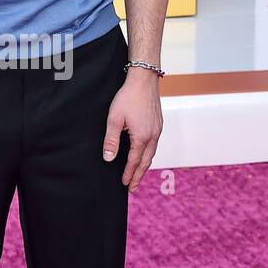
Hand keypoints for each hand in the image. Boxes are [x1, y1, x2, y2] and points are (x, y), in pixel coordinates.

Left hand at [102, 68, 161, 191]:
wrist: (144, 80)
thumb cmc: (128, 97)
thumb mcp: (114, 119)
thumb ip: (111, 140)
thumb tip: (108, 158)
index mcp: (142, 137)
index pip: (134, 161)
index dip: (129, 174)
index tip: (125, 184)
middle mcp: (153, 135)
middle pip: (146, 161)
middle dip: (138, 175)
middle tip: (132, 187)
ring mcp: (158, 129)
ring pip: (152, 153)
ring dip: (144, 166)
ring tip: (138, 174)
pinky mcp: (158, 123)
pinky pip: (154, 144)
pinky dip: (148, 154)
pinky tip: (144, 154)